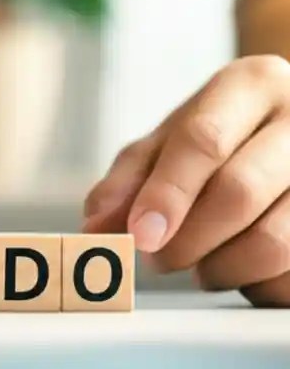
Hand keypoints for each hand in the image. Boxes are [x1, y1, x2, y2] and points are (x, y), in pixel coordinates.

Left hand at [84, 55, 289, 306]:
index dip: (167, 194)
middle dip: (187, 240)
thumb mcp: (171, 141)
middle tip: (158, 260)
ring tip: (202, 266)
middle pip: (239, 192)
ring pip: (276, 241)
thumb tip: (96, 227)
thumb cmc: (225, 137)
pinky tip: (248, 271)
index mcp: (253, 82)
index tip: (139, 236)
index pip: (203, 140)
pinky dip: (262, 285)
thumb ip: (129, 179)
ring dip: (223, 269)